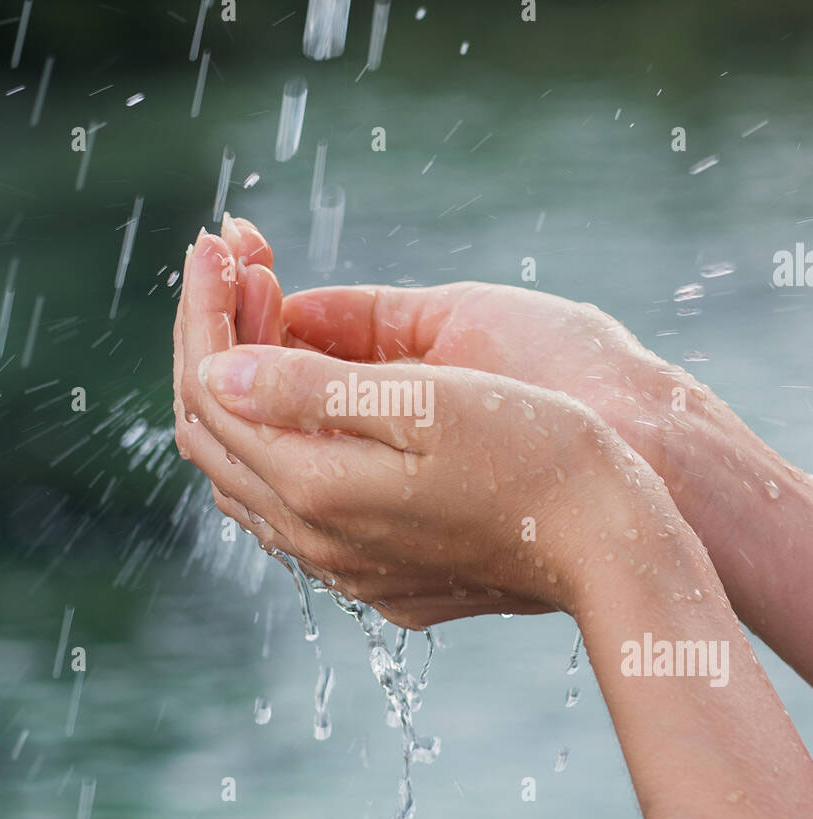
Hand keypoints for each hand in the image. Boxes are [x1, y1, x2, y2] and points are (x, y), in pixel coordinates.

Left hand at [174, 235, 653, 629]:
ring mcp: (345, 565)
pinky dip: (275, 436)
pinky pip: (289, 505)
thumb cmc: (536, 456)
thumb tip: (217, 370)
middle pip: (217, 433)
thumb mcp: (424, 402)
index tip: (217, 244)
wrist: (611, 545)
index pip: (213, 392)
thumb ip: (311, 388)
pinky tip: (299, 395)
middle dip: (211, 339)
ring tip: (261, 311)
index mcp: (316, 487)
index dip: (206, 310)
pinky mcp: (379, 574)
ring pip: (247, 473)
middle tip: (234, 265)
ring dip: (240, 389)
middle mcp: (316, 539)